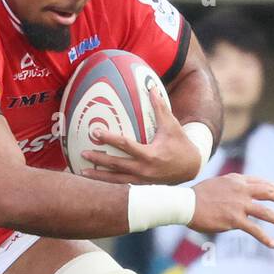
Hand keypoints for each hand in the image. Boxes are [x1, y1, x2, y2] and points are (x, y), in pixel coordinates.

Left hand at [78, 88, 202, 185]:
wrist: (192, 168)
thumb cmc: (180, 144)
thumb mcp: (172, 126)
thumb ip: (160, 108)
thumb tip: (151, 88)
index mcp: (151, 155)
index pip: (126, 145)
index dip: (110, 139)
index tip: (96, 133)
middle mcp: (144, 170)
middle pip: (116, 165)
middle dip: (98, 160)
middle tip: (82, 153)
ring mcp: (142, 180)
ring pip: (116, 180)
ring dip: (98, 176)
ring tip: (82, 172)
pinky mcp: (141, 186)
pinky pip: (121, 184)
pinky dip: (108, 182)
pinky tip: (96, 179)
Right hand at [189, 174, 273, 247]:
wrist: (186, 203)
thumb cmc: (196, 195)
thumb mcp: (216, 183)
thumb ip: (229, 186)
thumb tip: (236, 193)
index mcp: (236, 180)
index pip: (258, 182)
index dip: (269, 185)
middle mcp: (241, 191)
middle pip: (268, 193)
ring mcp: (239, 206)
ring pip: (266, 212)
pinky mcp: (235, 220)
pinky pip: (254, 229)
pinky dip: (265, 238)